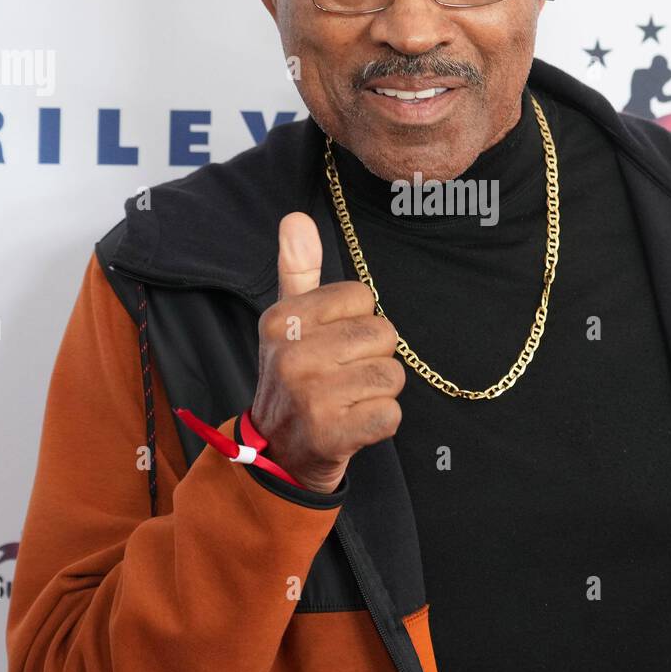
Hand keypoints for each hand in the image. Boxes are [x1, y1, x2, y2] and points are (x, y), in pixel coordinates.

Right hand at [249, 212, 405, 493]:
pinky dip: (381, 422)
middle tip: (342, 377)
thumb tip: (296, 218)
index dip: (357, 322)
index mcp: (282, 319)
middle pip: (383, 334)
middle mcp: (292, 356)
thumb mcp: (288, 322)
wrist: (278, 453)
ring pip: (392, 375)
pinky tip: (354, 425)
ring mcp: (310, 398)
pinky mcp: (331, 435)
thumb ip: (297, 269)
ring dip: (378, 392)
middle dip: (373, 357)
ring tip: (347, 401)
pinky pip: (391, 414)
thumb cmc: (294, 377)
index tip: (332, 345)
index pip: (362, 297)